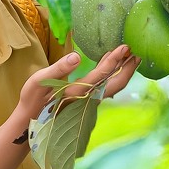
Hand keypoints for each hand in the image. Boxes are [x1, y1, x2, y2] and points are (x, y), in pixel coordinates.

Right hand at [17, 45, 140, 119]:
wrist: (30, 122)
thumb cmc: (33, 100)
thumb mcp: (39, 81)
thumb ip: (59, 68)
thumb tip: (77, 56)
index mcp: (77, 92)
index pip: (101, 74)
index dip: (114, 59)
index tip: (125, 46)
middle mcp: (87, 98)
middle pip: (115, 84)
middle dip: (128, 68)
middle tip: (139, 52)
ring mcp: (88, 101)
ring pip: (112, 87)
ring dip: (122, 71)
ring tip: (130, 55)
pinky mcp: (85, 100)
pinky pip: (104, 86)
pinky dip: (111, 73)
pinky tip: (109, 61)